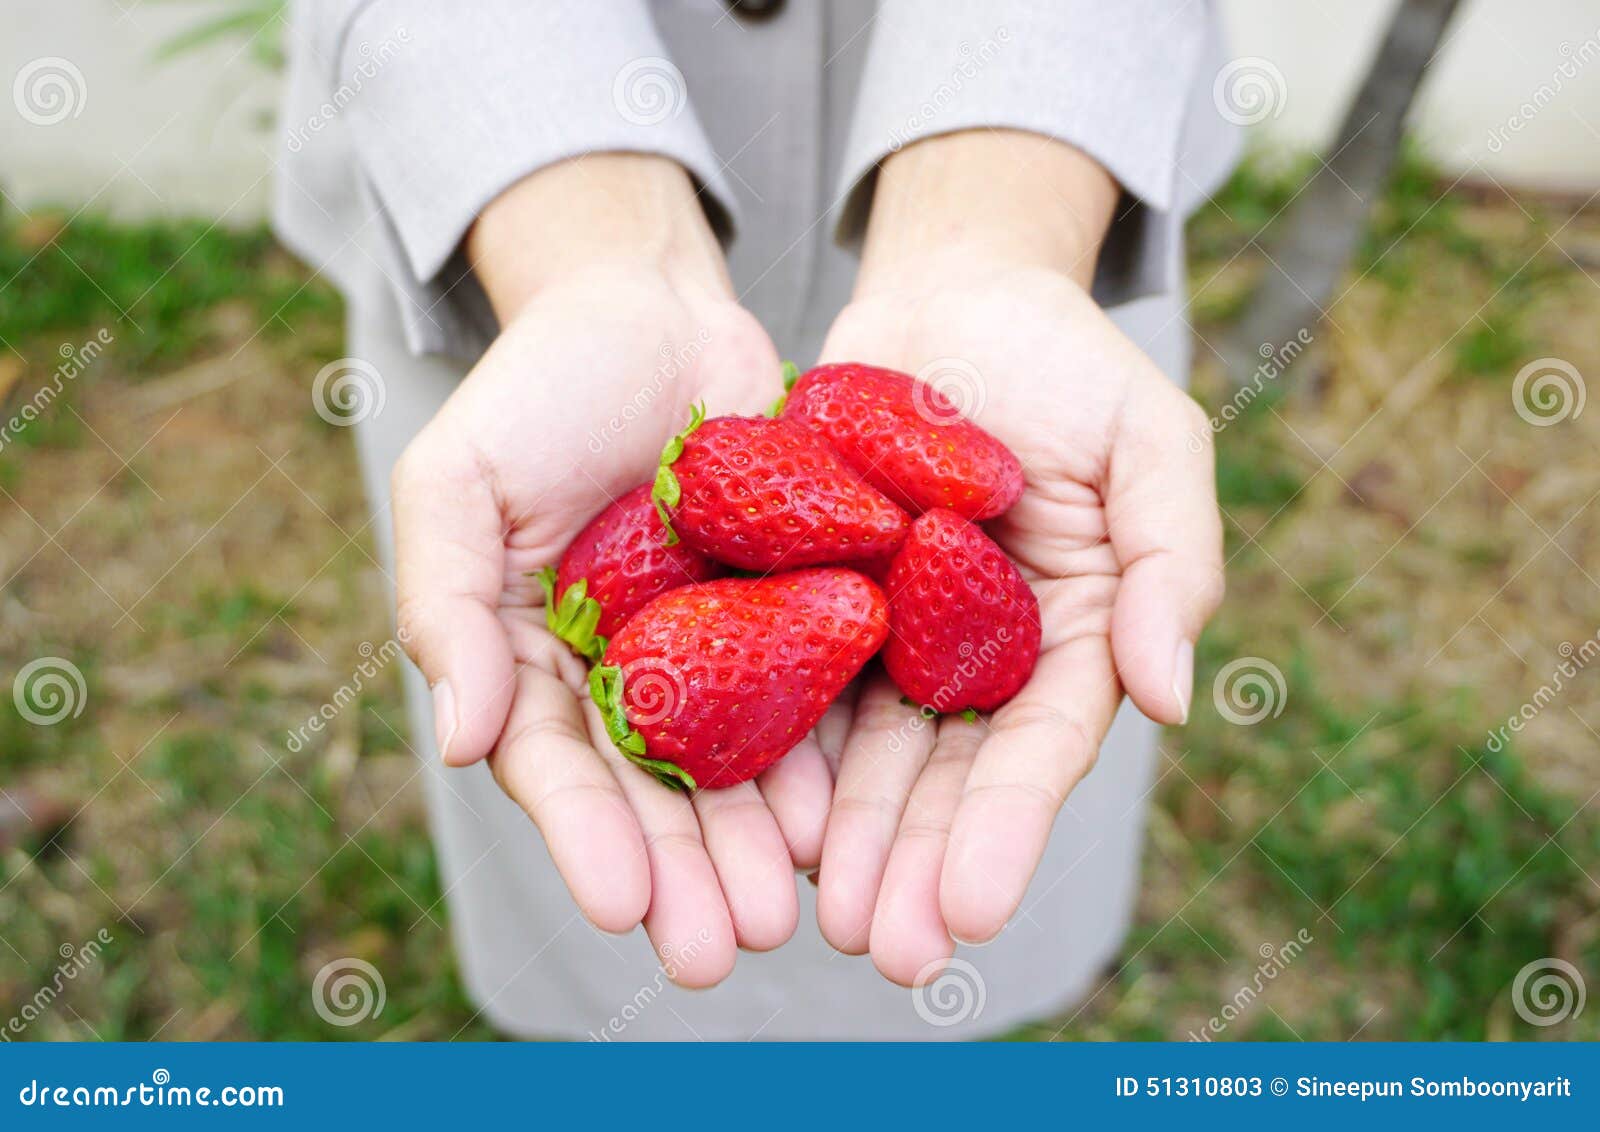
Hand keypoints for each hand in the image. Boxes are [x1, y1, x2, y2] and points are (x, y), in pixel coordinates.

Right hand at [391, 156, 832, 985]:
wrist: (656, 307)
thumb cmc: (540, 385)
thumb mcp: (460, 478)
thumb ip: (446, 604)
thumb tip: (456, 742)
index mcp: (535, 659)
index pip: (557, 765)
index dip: (585, 836)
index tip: (619, 904)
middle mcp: (627, 673)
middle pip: (654, 792)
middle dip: (682, 873)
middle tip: (716, 950)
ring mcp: (714, 648)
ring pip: (738, 764)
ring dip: (756, 844)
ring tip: (786, 913)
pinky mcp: (791, 609)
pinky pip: (811, 692)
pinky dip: (823, 755)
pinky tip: (844, 817)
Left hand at [813, 132, 1223, 983]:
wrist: (950, 291)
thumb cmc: (1065, 360)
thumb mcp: (1149, 440)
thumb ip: (1174, 559)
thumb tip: (1172, 696)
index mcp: (1067, 638)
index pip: (1039, 751)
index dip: (1007, 831)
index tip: (968, 911)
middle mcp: (974, 658)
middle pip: (943, 778)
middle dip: (914, 866)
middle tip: (879, 950)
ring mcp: (887, 636)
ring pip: (860, 755)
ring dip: (840, 839)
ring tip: (810, 916)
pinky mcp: (810, 598)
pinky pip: (784, 679)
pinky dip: (769, 745)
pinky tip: (742, 812)